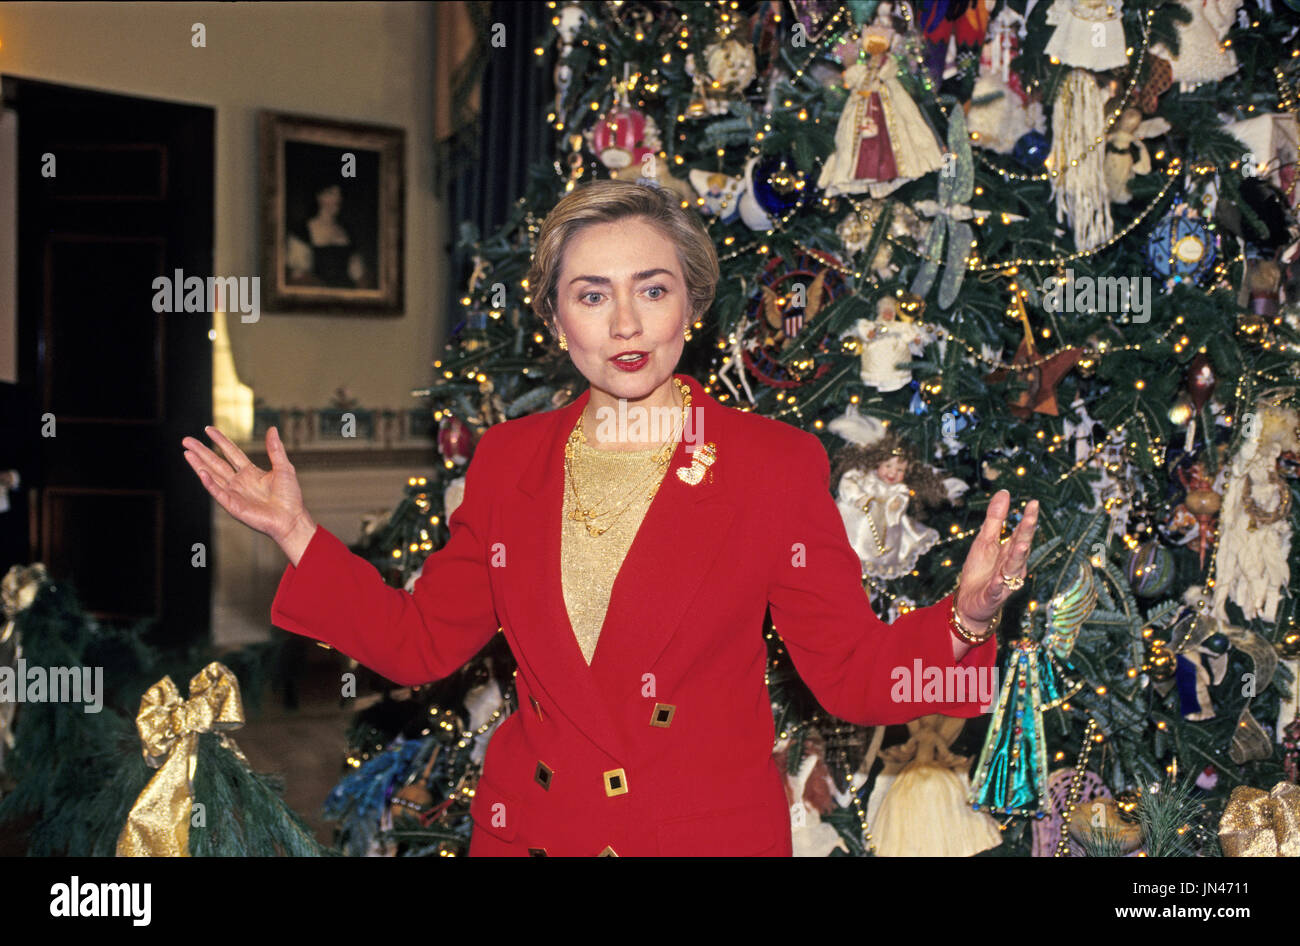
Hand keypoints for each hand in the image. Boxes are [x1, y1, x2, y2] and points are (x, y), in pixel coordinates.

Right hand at [182, 426, 315, 564]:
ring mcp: (234, 493)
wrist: (291, 519)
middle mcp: (239, 482)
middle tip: (186, 440)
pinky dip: (209, 483)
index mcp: (250, 472)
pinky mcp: (232, 505)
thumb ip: (275, 449)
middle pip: (216, 462)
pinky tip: (201, 472)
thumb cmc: (290, 497)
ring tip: (187, 452)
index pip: (231, 452)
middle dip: (201, 451)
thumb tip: (272, 428)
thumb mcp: (284, 468)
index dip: (220, 440)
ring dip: (199, 464)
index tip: (208, 429)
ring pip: (212, 475)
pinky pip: (218, 492)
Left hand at [955, 489, 1039, 632]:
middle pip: (1022, 547)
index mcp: (1011, 551)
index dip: (1028, 519)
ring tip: (1021, 545)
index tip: (1033, 502)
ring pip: (1014, 568)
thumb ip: (995, 519)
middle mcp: (1013, 566)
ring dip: (1018, 557)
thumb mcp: (984, 540)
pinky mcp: (993, 596)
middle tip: (1031, 517)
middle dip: (1026, 533)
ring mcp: (1005, 582)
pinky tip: (998, 580)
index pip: (1022, 532)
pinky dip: (998, 586)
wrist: (970, 601)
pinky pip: (997, 590)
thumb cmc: (981, 569)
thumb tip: (1005, 492)